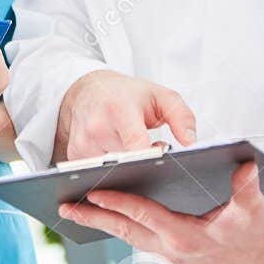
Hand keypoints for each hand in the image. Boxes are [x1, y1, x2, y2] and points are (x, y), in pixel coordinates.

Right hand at [54, 69, 197, 161]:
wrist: (88, 90)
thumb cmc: (127, 94)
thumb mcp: (160, 95)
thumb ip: (182, 116)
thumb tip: (190, 143)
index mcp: (119, 108)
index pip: (135, 143)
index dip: (151, 157)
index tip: (164, 162)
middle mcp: (96, 126)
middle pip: (125, 163)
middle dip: (143, 166)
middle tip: (153, 157)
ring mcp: (82, 143)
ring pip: (112, 172)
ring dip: (127, 169)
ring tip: (134, 154)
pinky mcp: (73, 155)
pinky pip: (97, 174)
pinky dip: (111, 172)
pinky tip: (119, 161)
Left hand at [57, 162, 263, 263]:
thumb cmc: (257, 234)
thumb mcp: (255, 211)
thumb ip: (247, 189)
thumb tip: (244, 166)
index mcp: (187, 236)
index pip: (145, 215)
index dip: (119, 203)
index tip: (94, 192)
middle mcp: (172, 247)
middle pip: (125, 230)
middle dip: (93, 217)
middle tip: (63, 207)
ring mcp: (168, 252)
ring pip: (127, 235)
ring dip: (100, 223)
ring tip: (72, 209)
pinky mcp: (170, 251)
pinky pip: (137, 237)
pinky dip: (117, 226)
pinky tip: (103, 215)